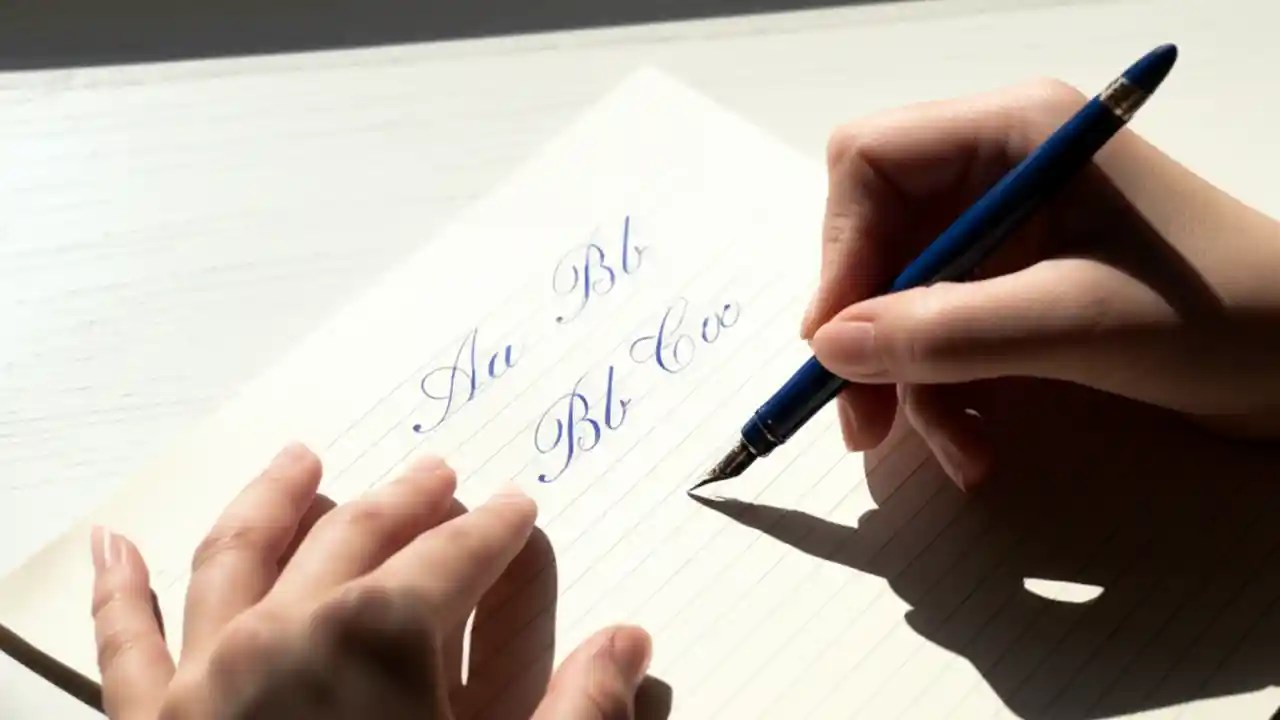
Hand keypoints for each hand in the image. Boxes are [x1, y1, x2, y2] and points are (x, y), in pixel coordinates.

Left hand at [90, 443, 651, 718]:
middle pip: (356, 535)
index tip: (514, 506)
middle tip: (438, 473)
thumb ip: (579, 710)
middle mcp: (285, 632)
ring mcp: (206, 675)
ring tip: (299, 459)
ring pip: (237, 553)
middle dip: (406, 498)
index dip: (494, 526)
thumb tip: (628, 642)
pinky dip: (118, 593)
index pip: (455, 554)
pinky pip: (124, 645)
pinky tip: (113, 548)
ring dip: (273, 498)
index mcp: (381, 638)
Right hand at [802, 78, 1279, 490]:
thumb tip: (830, 347)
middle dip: (868, 334)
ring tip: (950, 452)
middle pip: (876, 239)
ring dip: (910, 383)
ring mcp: (1007, 232)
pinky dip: (947, 396)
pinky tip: (976, 447)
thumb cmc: (1224, 314)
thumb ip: (946, 334)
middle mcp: (998, 171)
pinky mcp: (1018, 287)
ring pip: (902, 301)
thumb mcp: (1076, 324)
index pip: (870, 163)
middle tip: (864, 421)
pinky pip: (942, 335)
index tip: (834, 343)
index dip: (839, 252)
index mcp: (1013, 133)